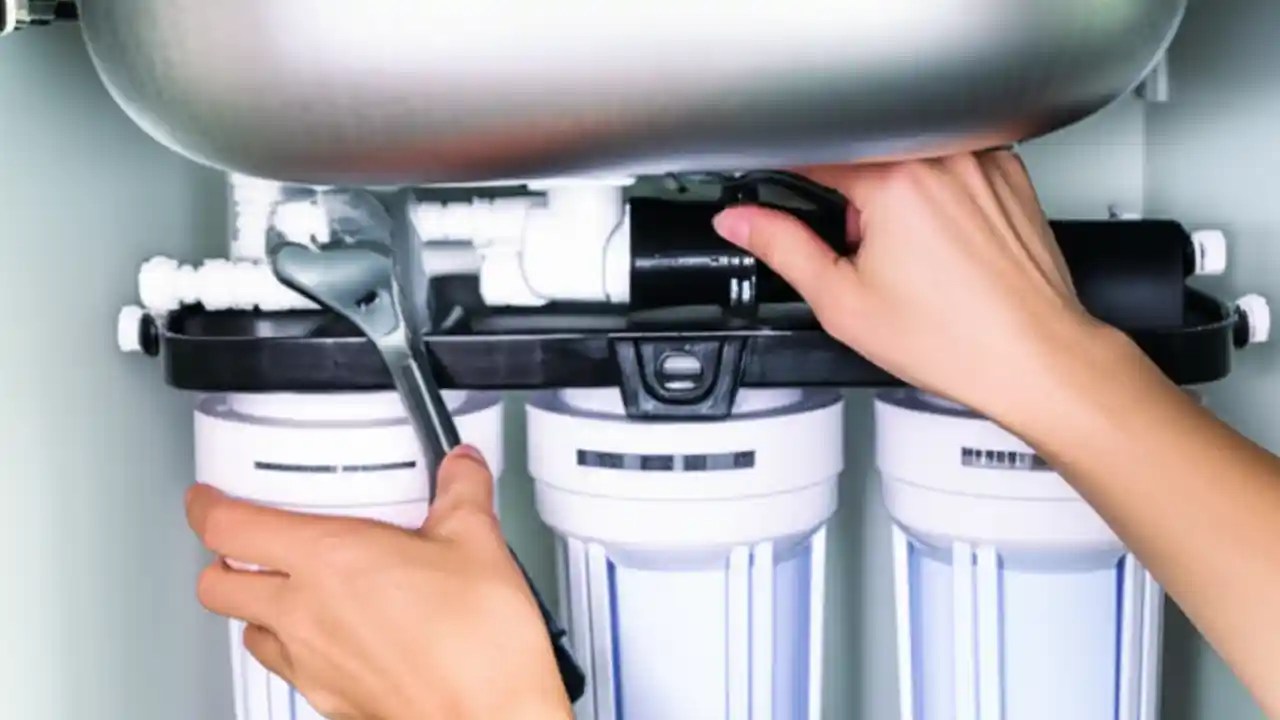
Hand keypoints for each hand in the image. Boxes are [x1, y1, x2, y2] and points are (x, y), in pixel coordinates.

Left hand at [186, 446, 571, 719]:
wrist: (490, 716)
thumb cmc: (477, 645)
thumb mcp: (478, 543)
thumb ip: (462, 493)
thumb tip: (460, 469)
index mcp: (328, 559)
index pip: (228, 526)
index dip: (205, 506)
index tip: (208, 497)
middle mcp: (304, 613)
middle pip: (215, 585)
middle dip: (220, 558)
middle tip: (245, 540)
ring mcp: (310, 664)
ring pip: (245, 631)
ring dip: (256, 605)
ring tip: (292, 588)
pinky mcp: (328, 700)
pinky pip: (286, 668)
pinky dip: (294, 646)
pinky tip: (335, 635)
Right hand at [712, 150, 1129, 426]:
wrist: (1034, 356)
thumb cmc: (954, 339)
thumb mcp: (843, 301)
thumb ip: (782, 248)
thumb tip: (740, 221)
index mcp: (895, 179)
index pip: (813, 152)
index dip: (788, 179)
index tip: (785, 202)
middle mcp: (943, 156)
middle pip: (863, 154)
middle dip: (850, 198)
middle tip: (862, 249)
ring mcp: (982, 160)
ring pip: (908, 157)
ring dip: (895, 193)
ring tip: (912, 251)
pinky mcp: (1008, 173)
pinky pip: (952, 165)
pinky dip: (938, 192)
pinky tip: (945, 243)